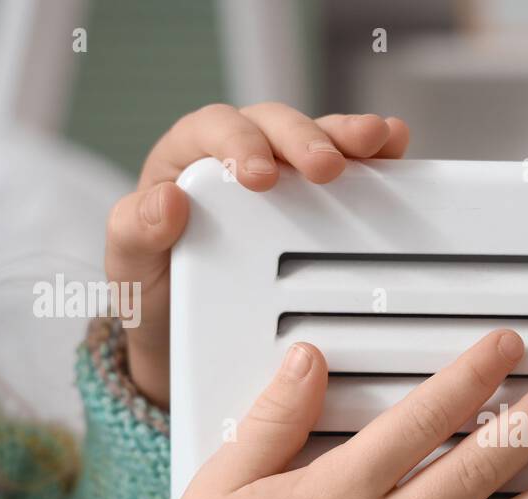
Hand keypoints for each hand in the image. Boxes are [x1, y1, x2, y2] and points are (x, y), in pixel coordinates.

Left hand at [105, 104, 409, 407]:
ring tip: (376, 142)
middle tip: (325, 168)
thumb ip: (134, 234)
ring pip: (317, 137)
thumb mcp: (131, 272)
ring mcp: (286, 179)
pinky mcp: (323, 202)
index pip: (214, 129)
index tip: (257, 175)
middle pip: (273, 126)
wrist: (196, 344)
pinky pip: (351, 168)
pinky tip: (396, 149)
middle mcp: (239, 157)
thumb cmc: (160, 300)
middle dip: (302, 138)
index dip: (238, 141)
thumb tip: (166, 201)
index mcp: (189, 163)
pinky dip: (376, 156)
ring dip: (347, 135)